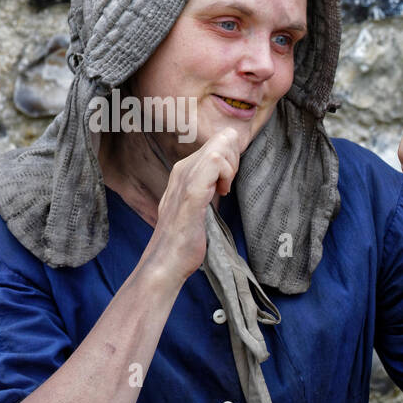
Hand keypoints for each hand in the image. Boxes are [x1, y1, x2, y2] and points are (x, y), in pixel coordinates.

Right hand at [142, 128, 244, 285]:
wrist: (167, 260)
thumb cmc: (185, 237)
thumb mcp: (200, 205)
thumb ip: (209, 187)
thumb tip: (226, 178)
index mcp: (183, 172)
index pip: (216, 144)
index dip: (231, 157)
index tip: (228, 181)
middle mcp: (181, 170)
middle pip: (219, 141)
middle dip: (235, 159)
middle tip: (229, 185)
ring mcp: (184, 179)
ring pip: (218, 148)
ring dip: (232, 167)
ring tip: (225, 189)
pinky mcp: (191, 192)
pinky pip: (215, 162)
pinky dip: (226, 174)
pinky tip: (223, 192)